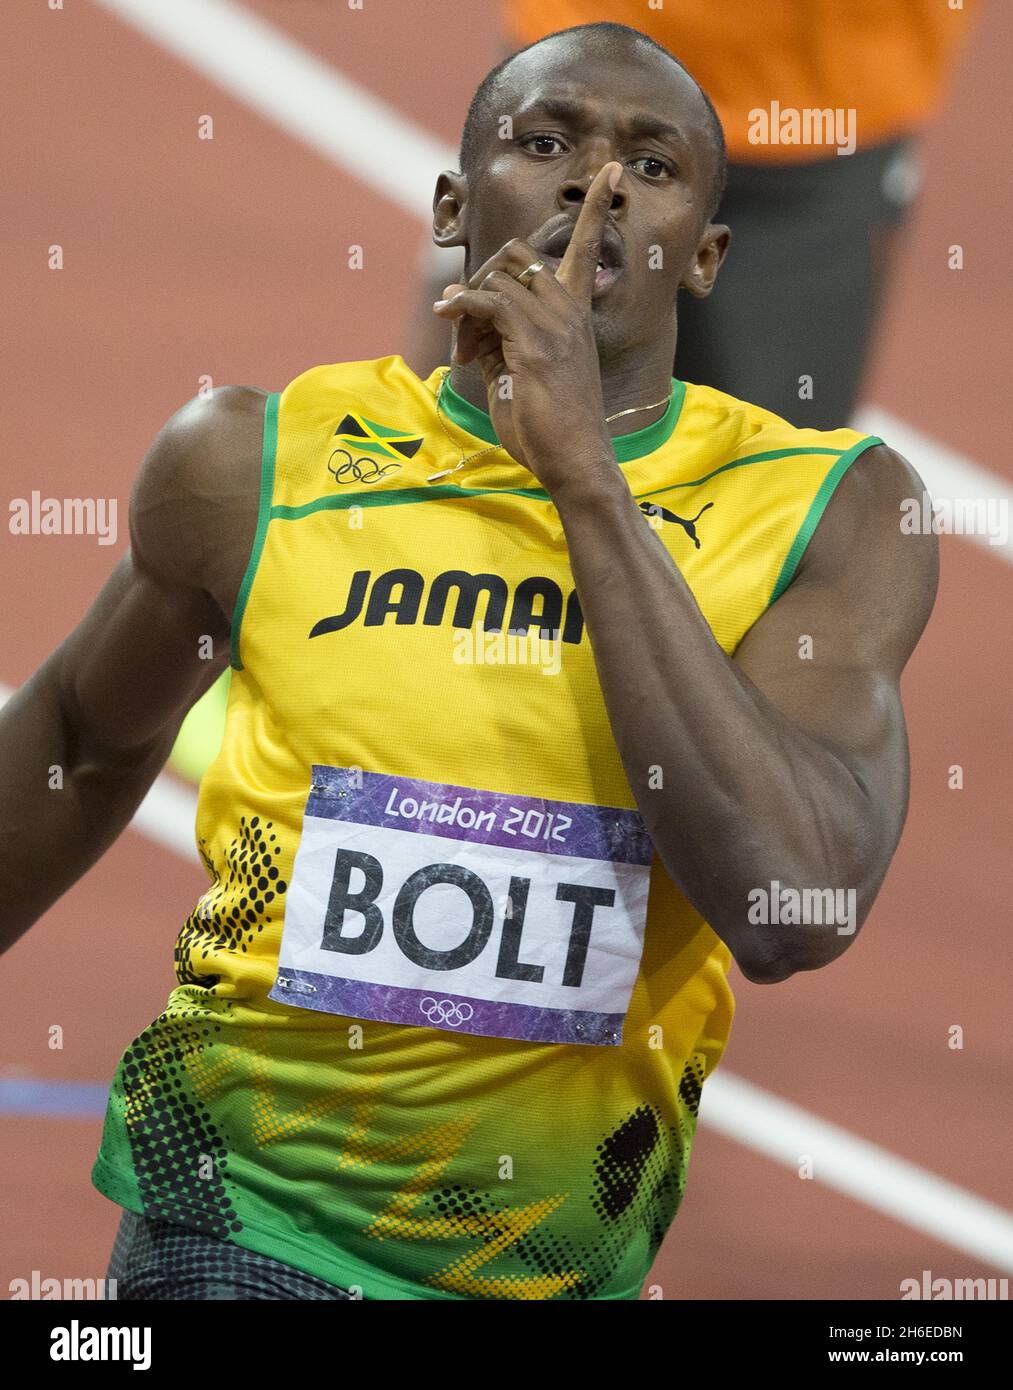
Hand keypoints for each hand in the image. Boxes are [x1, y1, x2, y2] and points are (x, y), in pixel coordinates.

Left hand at [433, 162, 622, 491]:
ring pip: (498, 277)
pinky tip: (449, 323)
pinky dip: (461, 309)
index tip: (612, 170)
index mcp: (577, 313)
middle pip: (518, 255)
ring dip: (467, 307)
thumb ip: (499, 339)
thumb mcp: (518, 374)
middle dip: (481, 280)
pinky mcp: (536, 344)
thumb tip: (465, 318)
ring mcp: (557, 324)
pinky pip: (488, 303)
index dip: (596, 207)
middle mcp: (571, 309)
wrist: (575, 462)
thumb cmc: (549, 427)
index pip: (587, 246)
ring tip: (464, 350)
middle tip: (466, 327)